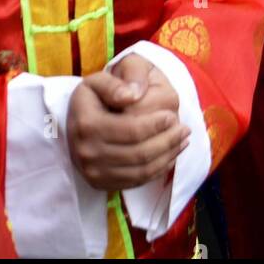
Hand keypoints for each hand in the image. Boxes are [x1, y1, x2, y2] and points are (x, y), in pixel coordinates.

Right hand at [67, 55, 188, 191]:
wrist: (78, 120)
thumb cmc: (95, 95)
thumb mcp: (100, 79)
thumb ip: (117, 83)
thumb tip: (134, 94)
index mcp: (87, 124)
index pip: (131, 130)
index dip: (156, 124)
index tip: (173, 115)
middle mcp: (87, 152)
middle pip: (138, 153)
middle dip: (167, 141)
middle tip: (185, 129)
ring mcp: (93, 172)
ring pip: (140, 171)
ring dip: (167, 156)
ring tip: (183, 141)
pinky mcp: (101, 184)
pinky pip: (136, 182)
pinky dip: (158, 170)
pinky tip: (171, 156)